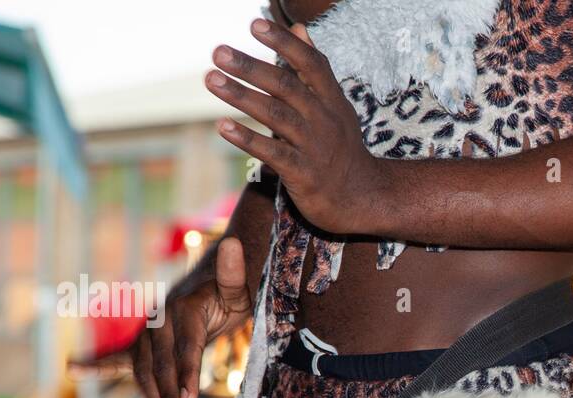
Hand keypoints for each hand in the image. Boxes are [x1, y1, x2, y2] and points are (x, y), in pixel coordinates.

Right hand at [73, 239, 253, 397]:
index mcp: (182, 309)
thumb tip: (235, 244)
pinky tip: (73, 370)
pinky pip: (119, 358)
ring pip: (146, 373)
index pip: (185, 348)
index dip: (186, 373)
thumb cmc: (230, 288)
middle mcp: (159, 321)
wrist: (212, 279)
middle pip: (161, 366)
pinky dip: (97, 365)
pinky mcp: (143, 343)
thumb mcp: (237, 283)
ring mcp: (147, 334)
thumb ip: (234, 271)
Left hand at [205, 19, 372, 233]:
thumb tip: (299, 27)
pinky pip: (272, 153)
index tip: (255, 26)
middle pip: (286, 86)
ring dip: (241, 96)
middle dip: (251, 67)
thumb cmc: (341, 147)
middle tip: (218, 52)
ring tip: (211, 79)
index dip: (284, 43)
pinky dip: (247, 139)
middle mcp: (323, 119)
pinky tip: (223, 127)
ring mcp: (313, 147)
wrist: (361, 197)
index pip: (310, 63)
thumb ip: (313, 68)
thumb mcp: (335, 104)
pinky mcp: (303, 174)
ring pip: (275, 115)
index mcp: (331, 100)